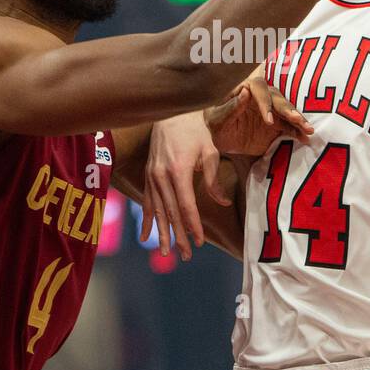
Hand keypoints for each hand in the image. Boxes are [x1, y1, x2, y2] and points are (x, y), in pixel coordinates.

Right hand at [140, 79, 310, 260]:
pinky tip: (146, 236)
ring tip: (166, 252)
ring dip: (163, 233)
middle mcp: (162, 176)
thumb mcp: (209, 152)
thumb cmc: (194, 131)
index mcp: (178, 171)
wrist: (171, 114)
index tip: (200, 241)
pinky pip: (147, 201)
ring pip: (158, 211)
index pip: (186, 205)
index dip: (193, 225)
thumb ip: (213, 180)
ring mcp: (152, 177)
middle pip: (171, 213)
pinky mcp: (148, 175)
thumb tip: (223, 203)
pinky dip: (148, 219)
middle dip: (179, 236)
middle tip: (187, 255)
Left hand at [206, 75, 312, 157]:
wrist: (223, 139)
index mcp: (246, 89)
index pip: (259, 90)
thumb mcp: (218, 119)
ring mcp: (272, 110)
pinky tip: (306, 137)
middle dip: (288, 110)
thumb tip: (245, 92)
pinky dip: (298, 131)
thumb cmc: (216, 125)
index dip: (265, 104)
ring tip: (308, 130)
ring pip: (287, 111)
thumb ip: (230, 107)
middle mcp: (262, 96)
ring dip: (298, 120)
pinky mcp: (278, 124)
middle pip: (278, 99)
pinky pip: (290, 126)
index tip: (269, 121)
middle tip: (297, 120)